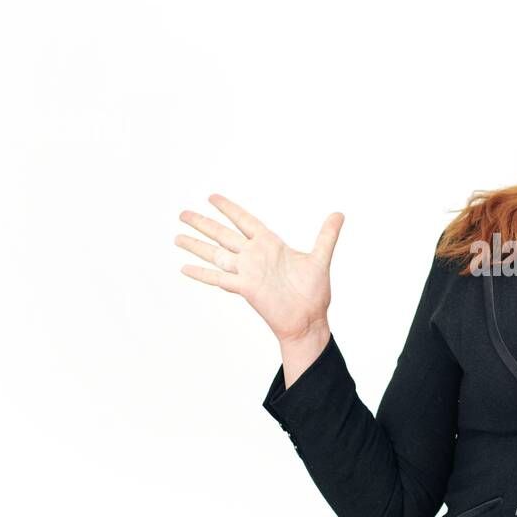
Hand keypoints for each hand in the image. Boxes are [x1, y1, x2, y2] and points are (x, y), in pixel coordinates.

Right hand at [175, 193, 343, 344]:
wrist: (309, 319)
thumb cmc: (314, 292)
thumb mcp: (320, 258)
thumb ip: (326, 235)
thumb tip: (339, 214)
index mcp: (271, 245)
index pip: (245, 221)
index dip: (229, 209)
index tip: (212, 197)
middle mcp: (255, 256)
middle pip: (223, 234)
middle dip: (203, 224)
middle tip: (182, 213)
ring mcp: (248, 272)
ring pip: (216, 254)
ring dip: (197, 246)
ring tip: (177, 237)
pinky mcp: (245, 288)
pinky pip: (219, 278)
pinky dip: (202, 273)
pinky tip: (184, 267)